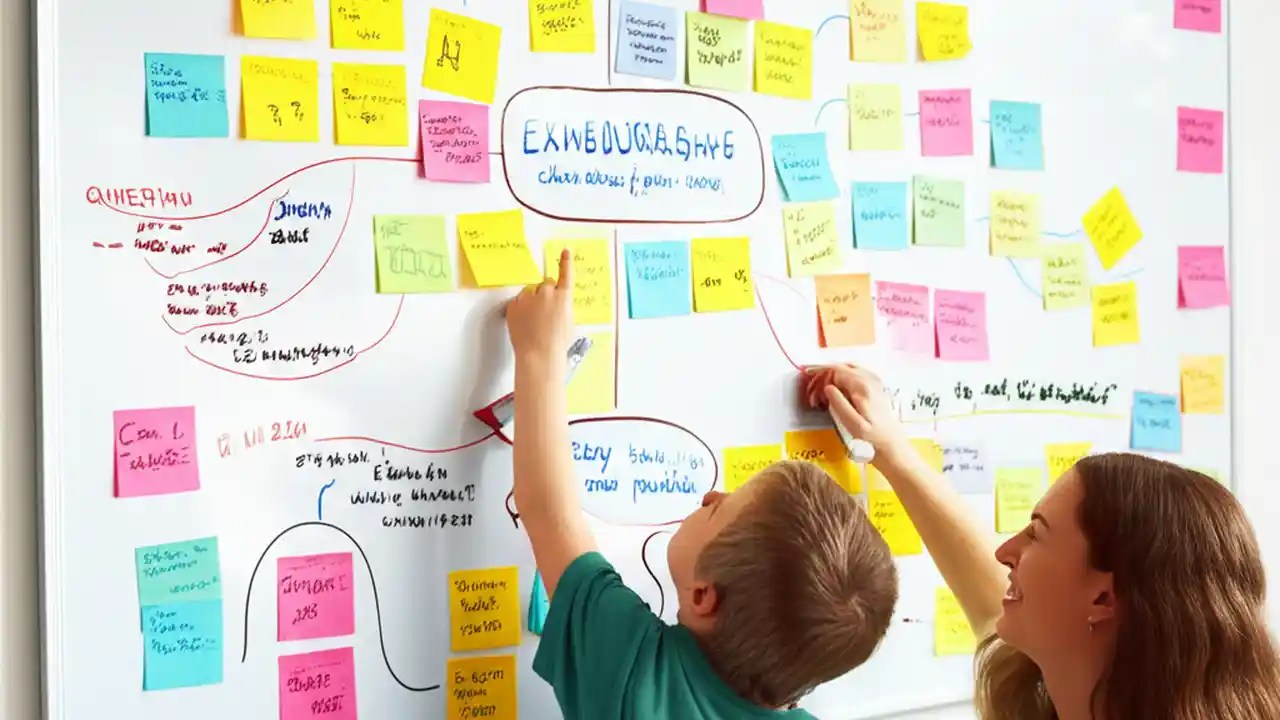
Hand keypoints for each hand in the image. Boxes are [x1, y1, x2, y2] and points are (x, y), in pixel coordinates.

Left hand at [506, 249, 573, 363]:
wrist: (539, 355)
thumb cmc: (557, 344)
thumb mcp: (569, 323)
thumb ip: (563, 308)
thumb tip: (557, 305)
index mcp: (563, 297)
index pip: (566, 274)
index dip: (566, 262)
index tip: (565, 251)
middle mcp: (546, 293)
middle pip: (545, 284)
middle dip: (545, 293)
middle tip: (544, 312)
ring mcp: (528, 298)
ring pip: (529, 292)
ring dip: (531, 301)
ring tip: (533, 321)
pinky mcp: (513, 305)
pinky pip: (517, 302)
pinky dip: (520, 309)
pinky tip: (525, 324)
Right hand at [804, 365, 909, 462]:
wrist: (891, 442)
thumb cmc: (871, 437)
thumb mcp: (853, 424)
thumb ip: (839, 404)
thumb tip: (828, 387)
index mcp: (862, 386)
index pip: (836, 370)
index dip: (822, 379)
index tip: (815, 393)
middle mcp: (869, 378)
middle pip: (841, 367)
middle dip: (826, 377)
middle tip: (817, 393)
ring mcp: (874, 380)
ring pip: (848, 368)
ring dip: (835, 377)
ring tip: (825, 392)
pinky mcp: (875, 385)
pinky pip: (855, 372)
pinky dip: (844, 377)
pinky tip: (839, 390)